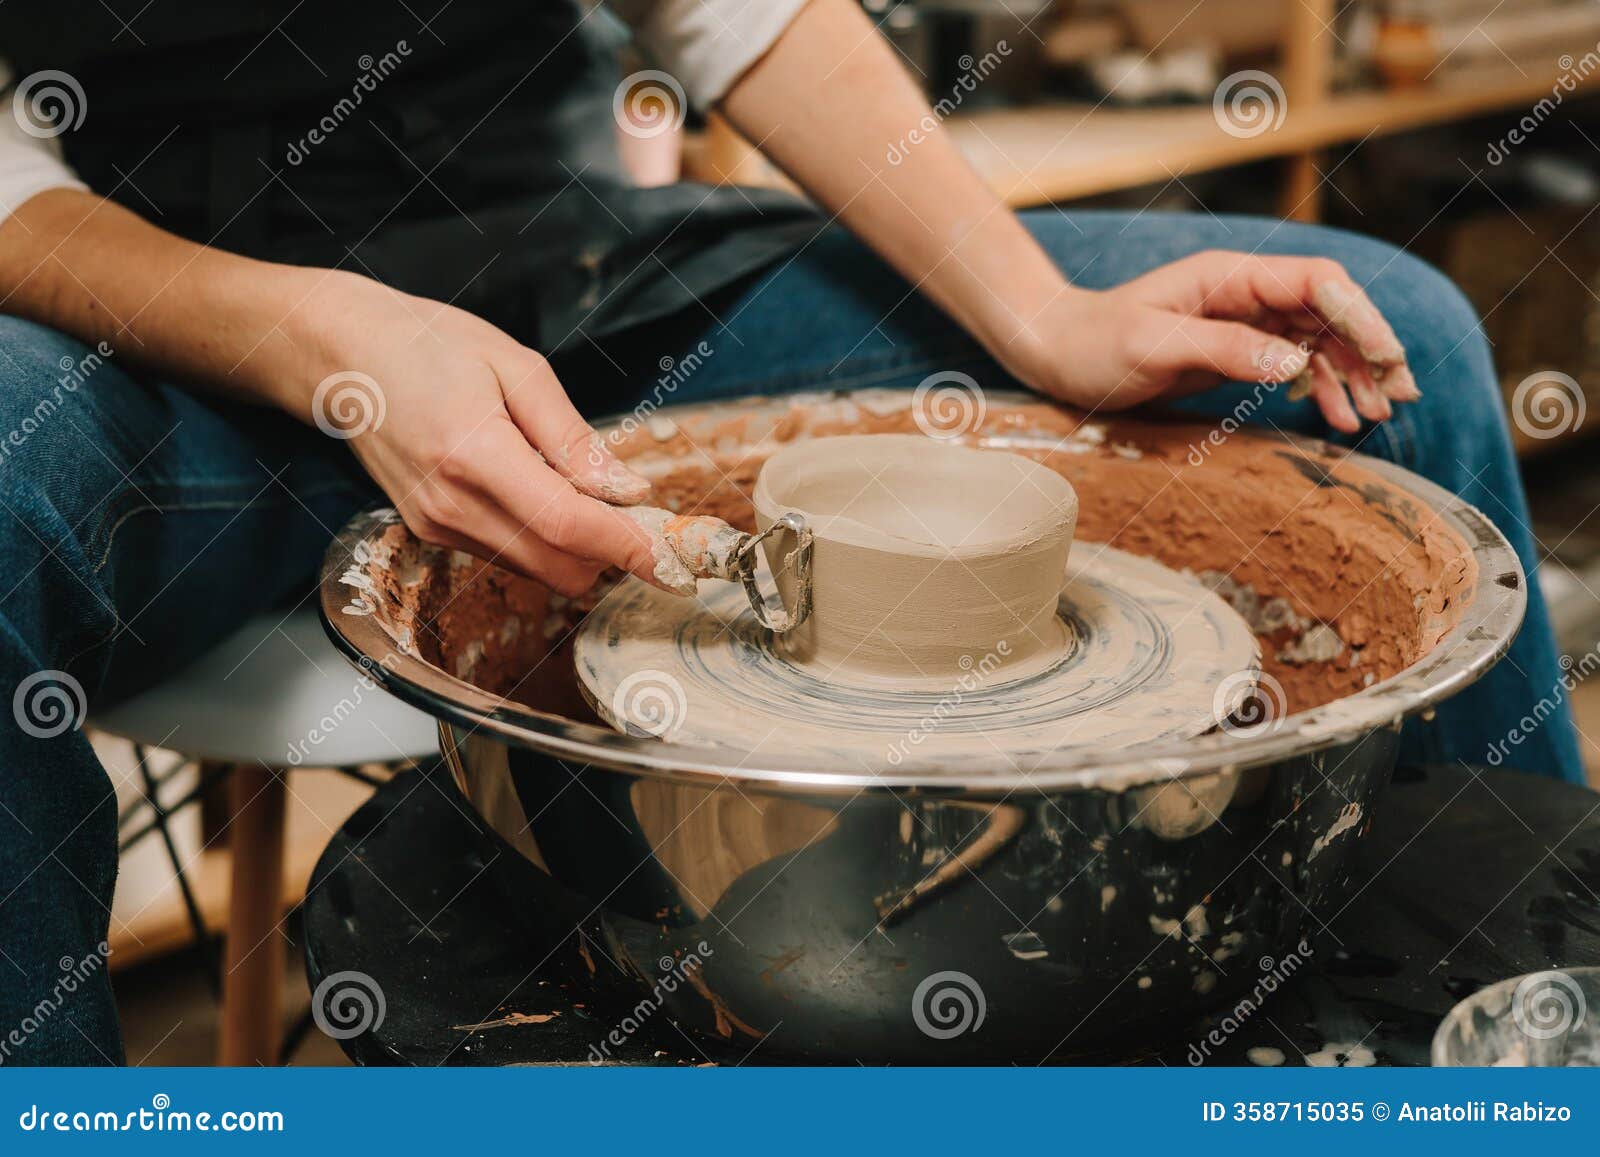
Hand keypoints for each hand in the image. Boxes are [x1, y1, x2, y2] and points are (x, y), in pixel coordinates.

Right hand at [279, 272, 664, 596]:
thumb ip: (572, 437)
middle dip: (609, 551)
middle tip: (637, 512)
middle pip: (559, 567)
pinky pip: (509, 554)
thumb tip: (627, 489)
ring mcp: (436, 525)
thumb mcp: (514, 367)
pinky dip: (541, 537)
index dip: (627, 548)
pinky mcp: (431, 532)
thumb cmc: (427, 344)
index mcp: (474, 452)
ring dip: (576, 546)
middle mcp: (451, 504)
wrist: (340, 356)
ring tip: (582, 489)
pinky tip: (537, 488)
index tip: (672, 560)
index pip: (567, 526)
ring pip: (538, 569)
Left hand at [1011, 251, 1420, 433]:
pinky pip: (1292, 365)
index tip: (1386, 358)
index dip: (1360, 315)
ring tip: (1374, 417)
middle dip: (1368, 350)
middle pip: (1330, 311)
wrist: (1057, 353)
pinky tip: (1336, 417)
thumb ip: (1225, 350)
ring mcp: (1243, 322)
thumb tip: (1296, 363)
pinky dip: (1319, 388)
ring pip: (1318, 341)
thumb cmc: (1095, 343)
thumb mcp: (1154, 347)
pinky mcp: (1235, 352)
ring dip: (1350, 375)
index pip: (1317, 282)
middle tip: (1397, 396)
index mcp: (1230, 276)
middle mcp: (1245, 292)